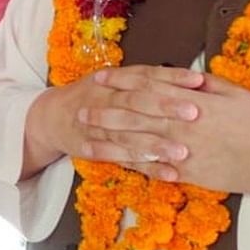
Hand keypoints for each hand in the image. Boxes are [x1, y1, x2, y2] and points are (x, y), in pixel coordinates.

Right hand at [30, 64, 201, 178]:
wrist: (51, 117)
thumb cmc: (93, 95)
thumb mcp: (113, 80)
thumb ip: (146, 79)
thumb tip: (195, 80)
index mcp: (112, 81)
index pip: (144, 75)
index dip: (171, 77)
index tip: (198, 80)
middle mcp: (104, 100)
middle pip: (137, 102)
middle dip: (165, 107)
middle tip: (194, 113)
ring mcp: (99, 127)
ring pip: (129, 135)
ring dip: (156, 144)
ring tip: (183, 152)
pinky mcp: (97, 150)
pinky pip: (123, 160)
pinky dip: (146, 168)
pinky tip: (170, 174)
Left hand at [84, 70, 249, 194]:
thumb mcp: (232, 91)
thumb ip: (203, 83)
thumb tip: (181, 75)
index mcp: (189, 100)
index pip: (146, 87)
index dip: (120, 81)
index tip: (100, 78)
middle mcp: (179, 124)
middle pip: (133, 115)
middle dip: (104, 111)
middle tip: (80, 109)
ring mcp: (180, 150)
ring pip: (136, 142)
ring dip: (108, 138)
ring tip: (85, 135)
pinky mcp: (184, 172)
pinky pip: (151, 167)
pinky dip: (129, 163)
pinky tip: (111, 160)